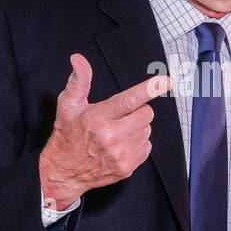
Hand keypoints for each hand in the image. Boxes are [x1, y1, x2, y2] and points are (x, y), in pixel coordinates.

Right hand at [40, 54, 169, 208]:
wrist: (64, 171)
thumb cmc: (67, 134)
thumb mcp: (68, 105)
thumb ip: (79, 81)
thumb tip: (78, 58)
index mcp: (98, 118)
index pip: (129, 100)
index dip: (150, 89)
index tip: (166, 81)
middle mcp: (111, 137)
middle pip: (145, 114)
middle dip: (137, 111)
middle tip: (119, 116)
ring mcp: (121, 155)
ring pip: (147, 130)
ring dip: (137, 128)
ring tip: (117, 132)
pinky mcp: (127, 167)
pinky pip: (147, 147)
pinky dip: (137, 144)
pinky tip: (120, 145)